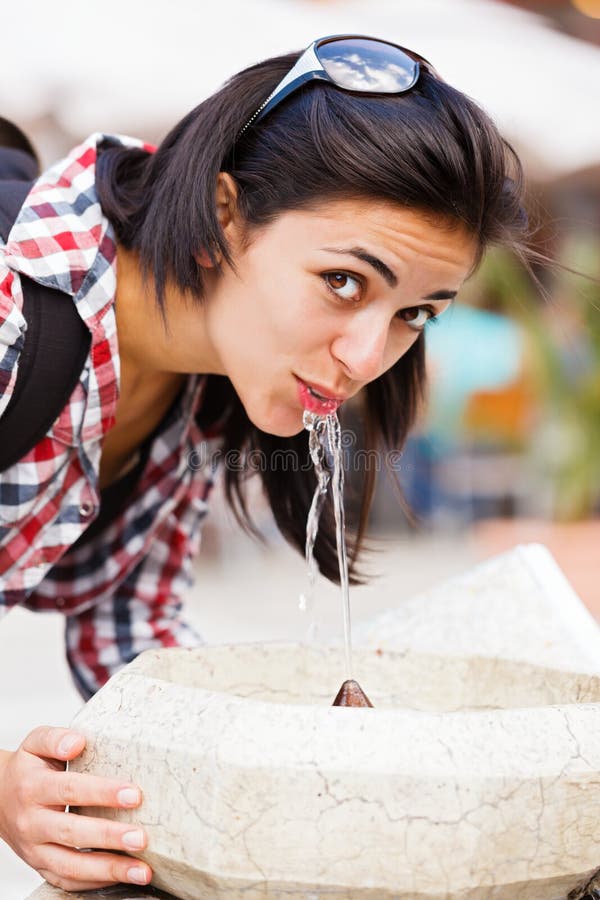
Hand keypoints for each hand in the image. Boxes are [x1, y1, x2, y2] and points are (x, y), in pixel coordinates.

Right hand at [0, 726, 151, 890]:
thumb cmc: (28, 769)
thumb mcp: (36, 744)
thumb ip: (55, 738)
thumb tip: (77, 742)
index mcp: (33, 788)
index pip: (70, 790)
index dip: (102, 793)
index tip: (133, 795)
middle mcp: (32, 822)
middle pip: (71, 832)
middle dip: (109, 836)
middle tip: (141, 838)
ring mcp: (35, 850)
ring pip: (70, 866)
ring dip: (108, 869)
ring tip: (142, 870)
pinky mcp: (41, 867)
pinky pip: (67, 881)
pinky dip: (95, 883)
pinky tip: (122, 877)